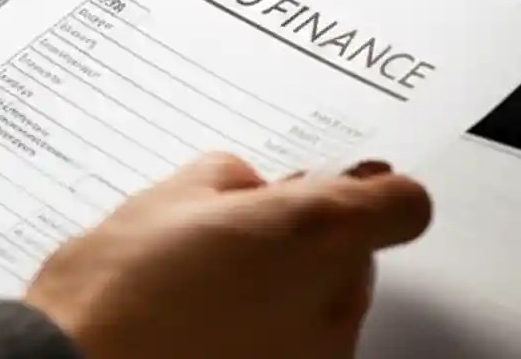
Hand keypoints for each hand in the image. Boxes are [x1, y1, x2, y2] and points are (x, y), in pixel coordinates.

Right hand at [24, 153, 431, 358]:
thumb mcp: (167, 196)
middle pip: (355, 256)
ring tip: (205, 290)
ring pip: (324, 305)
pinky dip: (265, 336)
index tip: (340, 190)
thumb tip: (247, 188)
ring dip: (283, 292)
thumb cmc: (117, 291)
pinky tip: (204, 327)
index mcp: (312, 230)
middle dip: (304, 242)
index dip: (372, 192)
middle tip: (235, 238)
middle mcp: (332, 299)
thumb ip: (229, 180)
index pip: (403, 203)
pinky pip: (296, 347)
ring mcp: (316, 356)